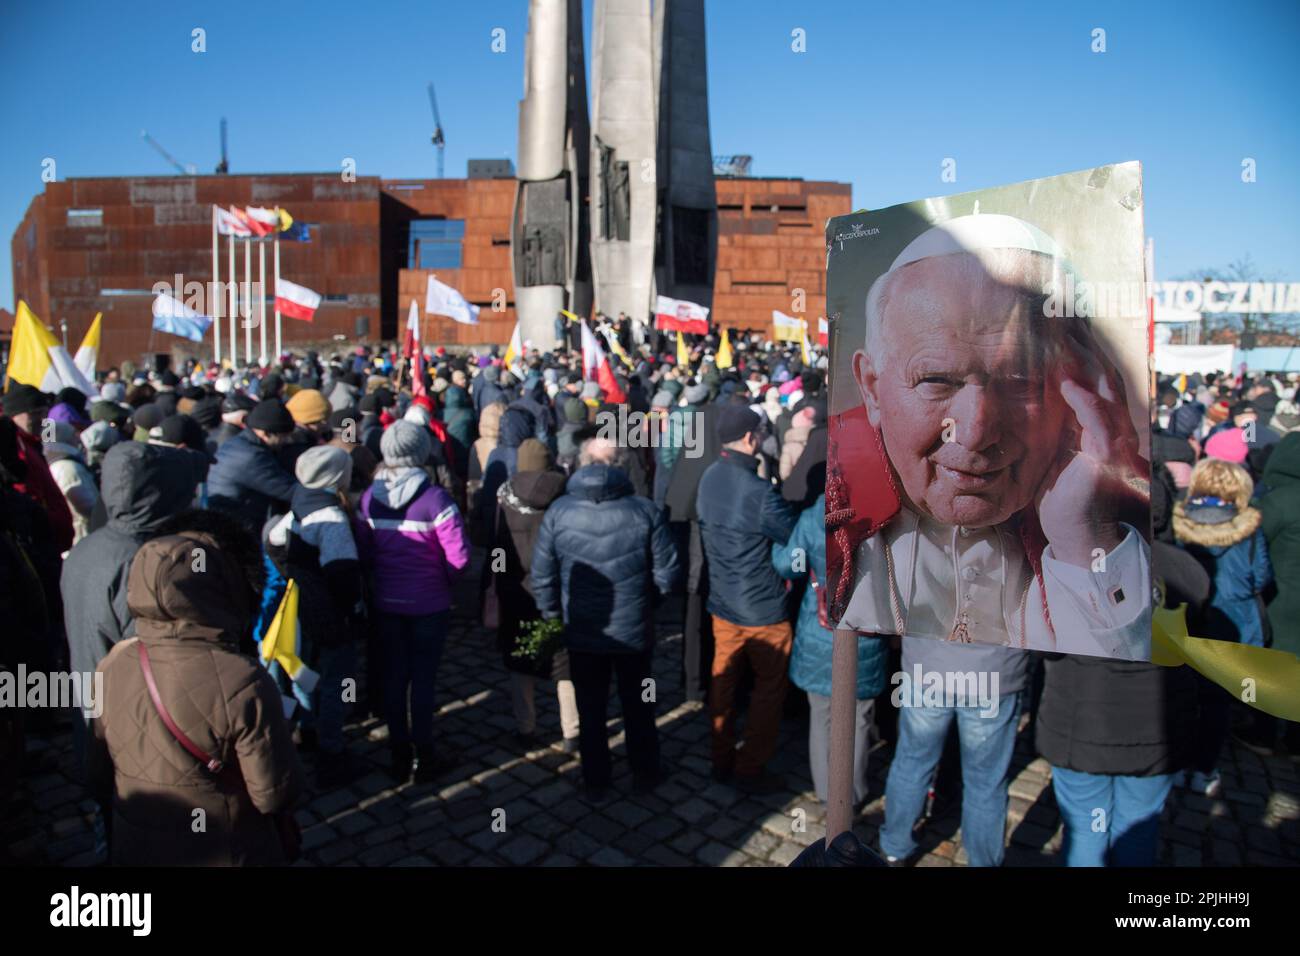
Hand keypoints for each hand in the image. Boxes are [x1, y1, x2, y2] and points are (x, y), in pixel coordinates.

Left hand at [1035, 325, 1145, 567]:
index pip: (1096, 382)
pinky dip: (1084, 401)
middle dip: (1087, 353)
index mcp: (1103, 428)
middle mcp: (1114, 431)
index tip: (1060, 334)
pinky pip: (1098, 422)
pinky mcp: (1105, 458)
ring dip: (1085, 369)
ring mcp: (1114, 443)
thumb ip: (1054, 429)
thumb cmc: (1062, 499)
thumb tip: (1029, 404)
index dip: (1082, 357)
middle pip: (1106, 379)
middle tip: (1064, 327)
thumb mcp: (1055, 455)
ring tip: (1064, 345)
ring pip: (1106, 394)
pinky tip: (1067, 385)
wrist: (1077, 536)